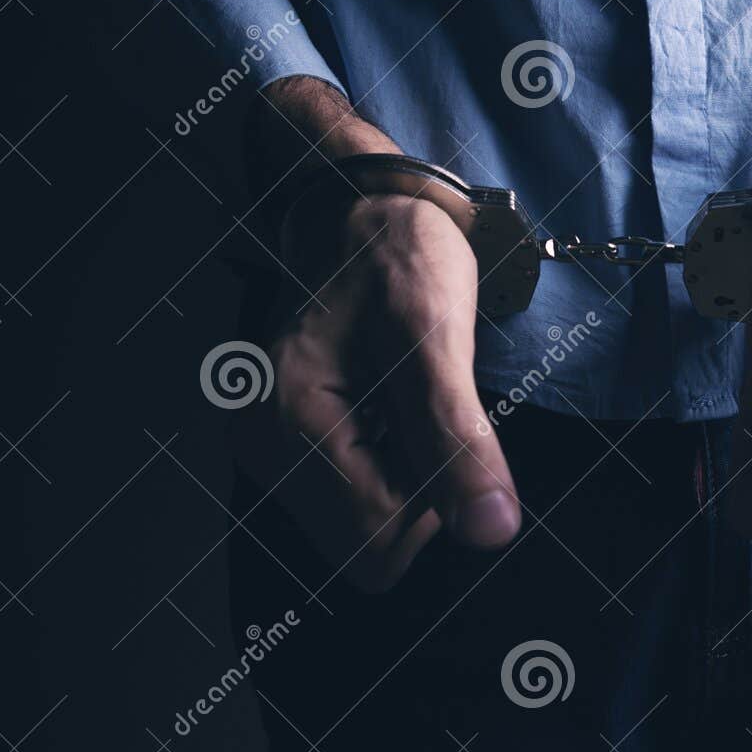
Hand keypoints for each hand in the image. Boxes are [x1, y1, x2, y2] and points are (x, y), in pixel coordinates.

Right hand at [230, 80, 518, 592]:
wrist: (356, 203)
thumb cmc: (396, 252)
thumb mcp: (437, 335)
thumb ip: (458, 441)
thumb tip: (490, 533)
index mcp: (289, 423)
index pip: (377, 548)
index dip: (432, 510)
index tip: (442, 430)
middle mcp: (260, 446)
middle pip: (364, 546)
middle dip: (415, 498)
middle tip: (424, 410)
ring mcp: (264, 446)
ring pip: (358, 525)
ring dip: (402, 480)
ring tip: (403, 401)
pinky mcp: (280, 441)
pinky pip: (346, 495)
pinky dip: (384, 465)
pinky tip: (386, 406)